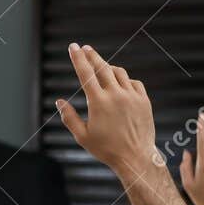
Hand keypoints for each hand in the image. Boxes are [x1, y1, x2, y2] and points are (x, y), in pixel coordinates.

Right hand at [58, 44, 159, 177]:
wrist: (135, 157)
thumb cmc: (106, 149)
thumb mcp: (82, 136)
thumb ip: (69, 117)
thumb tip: (59, 101)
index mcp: (98, 102)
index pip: (85, 73)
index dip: (78, 58)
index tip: (73, 47)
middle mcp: (116, 95)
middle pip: (102, 67)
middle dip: (92, 55)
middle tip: (86, 48)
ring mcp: (132, 96)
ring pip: (119, 73)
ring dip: (108, 67)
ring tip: (102, 67)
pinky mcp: (144, 100)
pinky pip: (134, 82)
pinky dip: (125, 80)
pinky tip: (120, 83)